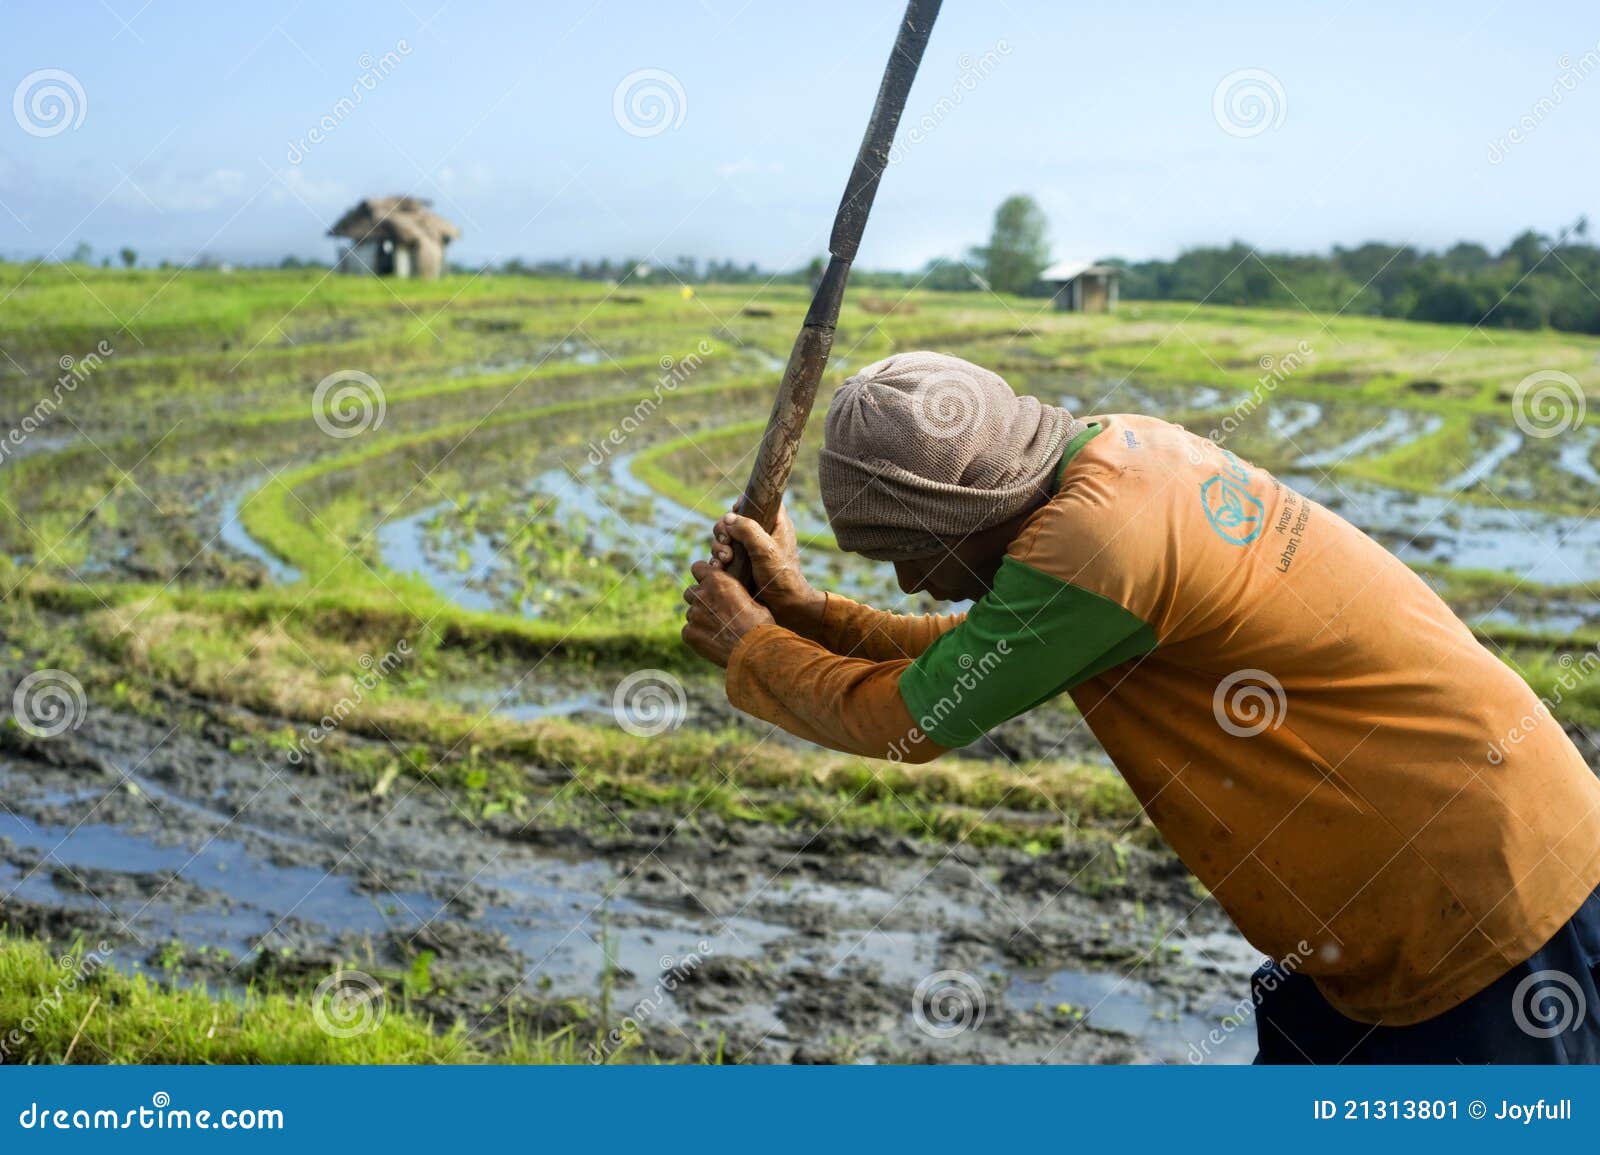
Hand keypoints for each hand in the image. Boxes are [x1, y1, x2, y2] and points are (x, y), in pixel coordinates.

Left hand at [682, 561, 775, 667]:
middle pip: (690, 592)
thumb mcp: (752, 599)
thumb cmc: (759, 625)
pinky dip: (697, 634)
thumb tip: (733, 594)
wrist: (754, 651)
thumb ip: (735, 593)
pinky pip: (688, 630)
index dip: (703, 575)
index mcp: (718, 581)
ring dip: (700, 618)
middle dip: (700, 599)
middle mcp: (702, 595)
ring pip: (691, 613)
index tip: (708, 582)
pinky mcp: (689, 634)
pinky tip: (713, 641)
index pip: (697, 568)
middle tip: (715, 611)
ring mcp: (693, 615)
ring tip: (718, 629)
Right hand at [710, 505, 824, 630]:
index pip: (758, 500)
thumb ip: (748, 530)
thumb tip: (728, 518)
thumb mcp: (766, 550)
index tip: (735, 512)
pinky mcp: (740, 563)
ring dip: (718, 546)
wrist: (783, 605)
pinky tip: (719, 568)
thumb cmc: (781, 576)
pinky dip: (718, 559)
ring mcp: (749, 548)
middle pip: (734, 519)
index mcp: (775, 523)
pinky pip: (722, 554)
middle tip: (726, 541)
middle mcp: (761, 533)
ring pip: (725, 537)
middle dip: (724, 529)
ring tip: (724, 560)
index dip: (743, 503)